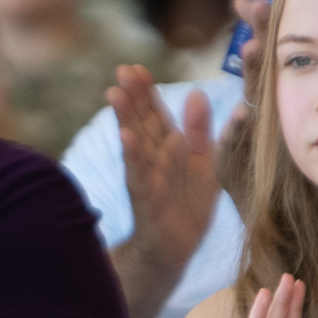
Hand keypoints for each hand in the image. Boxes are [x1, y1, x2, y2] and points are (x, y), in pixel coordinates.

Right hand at [111, 67, 223, 272]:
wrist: (175, 251)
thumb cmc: (186, 205)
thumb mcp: (203, 163)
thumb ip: (200, 131)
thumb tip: (196, 93)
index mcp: (167, 148)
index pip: (154, 114)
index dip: (146, 92)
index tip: (136, 67)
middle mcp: (153, 160)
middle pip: (141, 123)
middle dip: (132, 97)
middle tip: (122, 70)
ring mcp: (147, 179)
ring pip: (135, 145)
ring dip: (125, 119)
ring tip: (114, 94)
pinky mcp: (147, 200)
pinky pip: (140, 176)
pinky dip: (134, 156)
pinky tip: (126, 137)